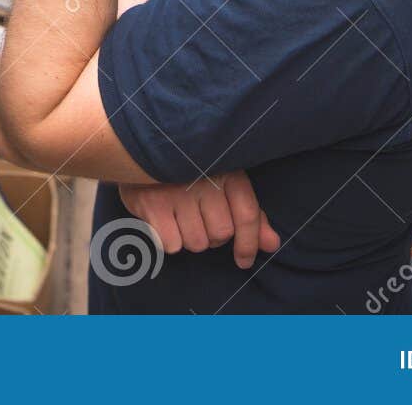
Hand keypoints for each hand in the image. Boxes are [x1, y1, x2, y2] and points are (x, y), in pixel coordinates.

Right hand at [118, 171, 280, 268]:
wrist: (138, 150)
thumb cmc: (188, 172)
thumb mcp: (223, 184)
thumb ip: (249, 215)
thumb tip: (272, 245)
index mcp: (226, 170)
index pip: (247, 215)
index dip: (249, 243)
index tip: (244, 260)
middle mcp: (203, 179)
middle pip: (221, 233)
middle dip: (212, 235)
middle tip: (198, 217)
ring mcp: (177, 191)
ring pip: (197, 243)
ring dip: (190, 237)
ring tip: (179, 215)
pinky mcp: (153, 205)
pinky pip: (172, 245)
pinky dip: (168, 240)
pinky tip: (163, 220)